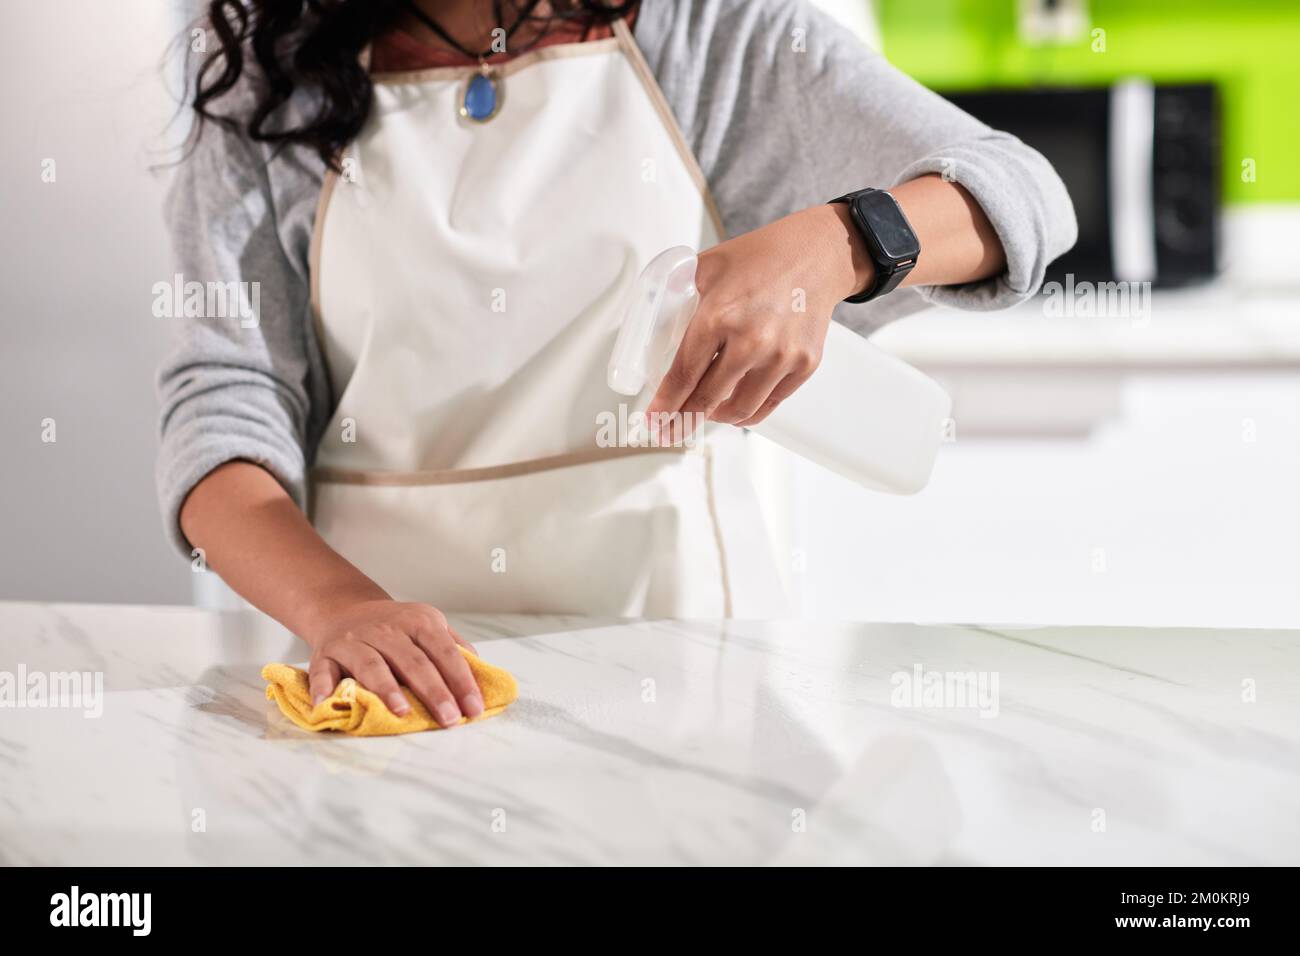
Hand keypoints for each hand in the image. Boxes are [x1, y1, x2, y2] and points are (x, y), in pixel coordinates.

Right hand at [304, 598, 482, 726]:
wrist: (347, 609)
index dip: (461, 680)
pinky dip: (323, 686)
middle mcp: (386, 628)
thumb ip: (453, 646)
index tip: (474, 708)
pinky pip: (323, 670)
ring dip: (386, 688)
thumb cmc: (395, 630)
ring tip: (401, 712)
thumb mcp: (428, 626)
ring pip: (372, 663)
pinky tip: (326, 703)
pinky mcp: (326, 653)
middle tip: (449, 718)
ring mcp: (354, 640)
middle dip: (434, 691)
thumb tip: (482, 672)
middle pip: (413, 660)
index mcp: (418, 621)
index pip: (444, 651)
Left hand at [645, 203, 871, 438]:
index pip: (684, 374)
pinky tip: (733, 407)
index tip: (655, 420)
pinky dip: (747, 412)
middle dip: (683, 420)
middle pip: (707, 399)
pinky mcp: (804, 365)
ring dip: (716, 418)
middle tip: (671, 429)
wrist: (817, 254)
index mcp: (720, 315)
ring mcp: (781, 356)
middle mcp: (752, 341)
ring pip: (738, 410)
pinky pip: (768, 405)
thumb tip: (651, 319)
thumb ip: (678, 292)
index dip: (666, 404)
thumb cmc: (762, 257)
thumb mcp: (708, 267)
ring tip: (705, 412)